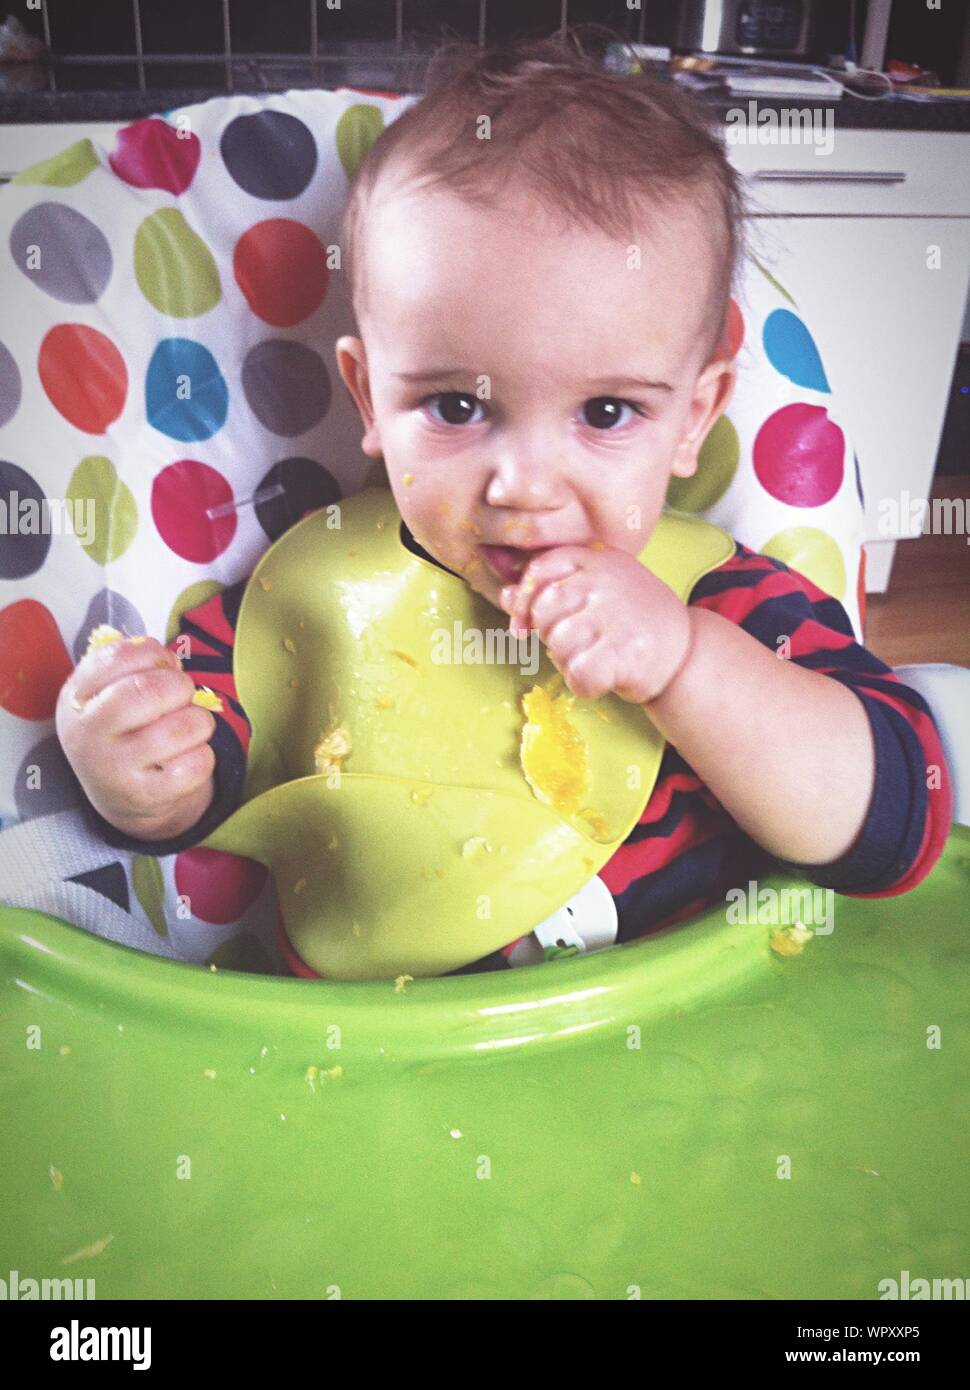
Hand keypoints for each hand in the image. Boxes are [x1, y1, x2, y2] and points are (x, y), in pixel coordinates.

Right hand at [55, 635, 216, 835]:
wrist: (118, 793)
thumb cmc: (123, 729)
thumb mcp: (111, 693)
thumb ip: (136, 667)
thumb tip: (171, 663)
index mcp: (76, 699)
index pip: (117, 657)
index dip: (153, 653)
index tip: (164, 664)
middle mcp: (88, 734)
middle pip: (148, 691)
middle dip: (180, 686)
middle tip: (182, 694)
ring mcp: (114, 769)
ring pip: (180, 728)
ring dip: (199, 721)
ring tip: (191, 726)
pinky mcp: (144, 796)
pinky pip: (195, 764)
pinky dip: (204, 755)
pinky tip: (190, 755)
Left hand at [497, 545, 693, 703]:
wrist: (683, 652)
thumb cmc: (630, 620)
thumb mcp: (594, 591)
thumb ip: (551, 589)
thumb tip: (506, 595)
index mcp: (597, 558)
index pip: (540, 569)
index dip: (524, 601)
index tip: (522, 626)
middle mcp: (607, 580)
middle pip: (544, 610)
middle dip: (551, 635)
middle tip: (580, 642)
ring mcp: (617, 614)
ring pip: (559, 645)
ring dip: (571, 662)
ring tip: (599, 655)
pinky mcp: (627, 650)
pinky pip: (579, 674)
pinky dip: (586, 685)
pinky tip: (606, 676)